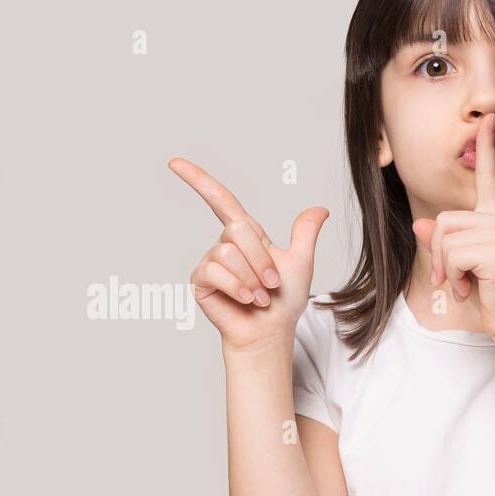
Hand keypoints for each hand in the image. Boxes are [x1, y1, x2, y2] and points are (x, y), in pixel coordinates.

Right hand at [168, 157, 328, 352]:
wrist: (269, 333)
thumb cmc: (283, 303)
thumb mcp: (301, 263)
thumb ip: (305, 233)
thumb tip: (321, 208)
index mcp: (246, 235)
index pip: (220, 199)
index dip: (197, 179)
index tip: (173, 162)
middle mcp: (224, 245)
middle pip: (237, 229)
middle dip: (260, 258)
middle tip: (271, 284)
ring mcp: (210, 263)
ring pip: (228, 253)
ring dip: (251, 278)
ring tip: (258, 297)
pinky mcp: (200, 282)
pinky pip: (215, 272)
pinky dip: (236, 287)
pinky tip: (244, 300)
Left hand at [410, 113, 494, 341]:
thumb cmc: (488, 292)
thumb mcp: (457, 265)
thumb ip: (440, 243)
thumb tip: (419, 225)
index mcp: (493, 217)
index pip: (487, 177)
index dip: (485, 148)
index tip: (486, 121)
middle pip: (441, 221)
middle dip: (439, 255)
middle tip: (456, 278)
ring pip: (443, 239)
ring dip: (446, 269)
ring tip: (466, 283)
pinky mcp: (494, 247)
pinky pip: (451, 255)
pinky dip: (453, 277)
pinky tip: (470, 288)